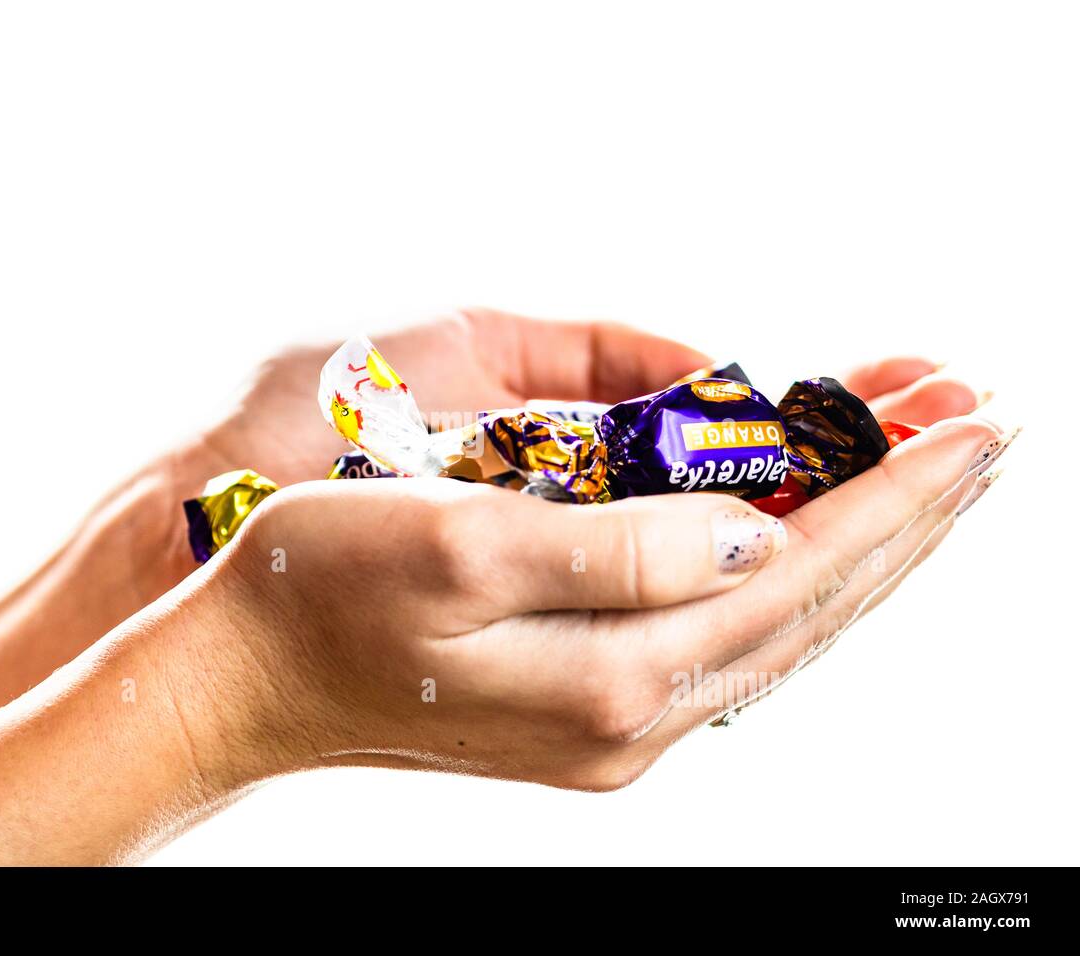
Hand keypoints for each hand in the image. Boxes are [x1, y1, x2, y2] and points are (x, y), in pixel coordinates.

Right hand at [171, 412, 1007, 792]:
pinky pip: (724, 642)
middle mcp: (631, 720)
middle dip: (908, 519)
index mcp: (611, 675)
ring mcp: (612, 727)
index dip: (895, 496)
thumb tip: (749, 530)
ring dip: (860, 551)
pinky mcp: (586, 713)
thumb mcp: (461, 540)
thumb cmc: (326, 591)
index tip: (973, 425)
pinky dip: (787, 583)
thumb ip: (619, 549)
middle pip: (812, 609)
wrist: (244, 681)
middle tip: (985, 434)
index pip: (798, 570)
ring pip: (777, 630)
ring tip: (928, 481)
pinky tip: (812, 544)